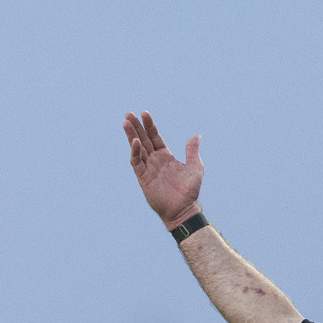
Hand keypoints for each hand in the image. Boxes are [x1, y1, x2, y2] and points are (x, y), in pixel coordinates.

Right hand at [123, 110, 202, 227]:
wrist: (184, 209)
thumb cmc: (189, 191)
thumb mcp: (195, 168)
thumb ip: (192, 151)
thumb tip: (196, 136)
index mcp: (165, 156)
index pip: (155, 136)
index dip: (149, 125)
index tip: (144, 113)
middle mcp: (154, 160)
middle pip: (143, 139)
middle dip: (136, 127)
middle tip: (129, 114)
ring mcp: (148, 168)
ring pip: (137, 148)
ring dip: (131, 135)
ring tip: (125, 122)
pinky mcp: (143, 178)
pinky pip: (137, 162)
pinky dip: (135, 152)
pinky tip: (135, 141)